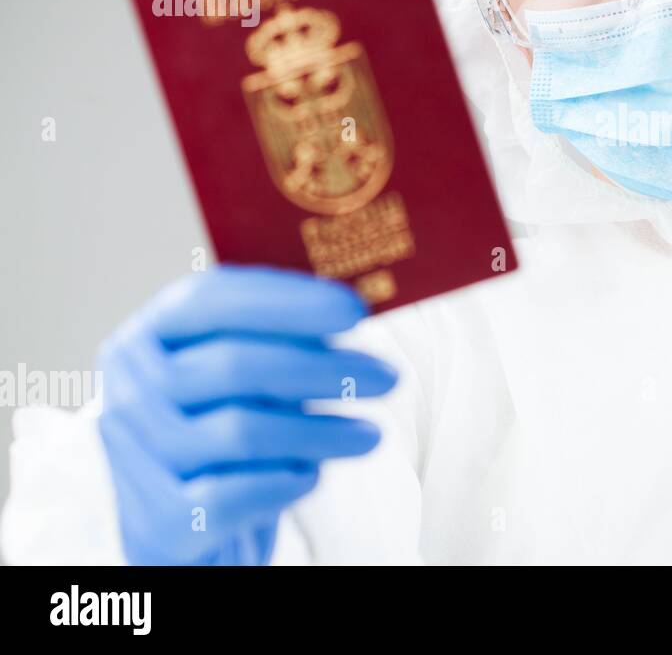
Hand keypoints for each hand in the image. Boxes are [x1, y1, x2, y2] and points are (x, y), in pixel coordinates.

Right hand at [97, 266, 397, 563]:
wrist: (181, 527)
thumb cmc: (224, 433)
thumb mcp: (247, 379)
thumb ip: (283, 341)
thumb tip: (354, 311)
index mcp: (147, 339)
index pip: (212, 301)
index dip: (288, 301)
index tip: (356, 310)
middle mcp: (128, 392)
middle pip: (236, 365)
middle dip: (325, 369)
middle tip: (387, 377)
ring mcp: (134, 459)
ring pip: (243, 431)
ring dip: (322, 431)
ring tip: (372, 434)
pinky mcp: (157, 523)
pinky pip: (235, 494)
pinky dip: (285, 481)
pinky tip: (313, 476)